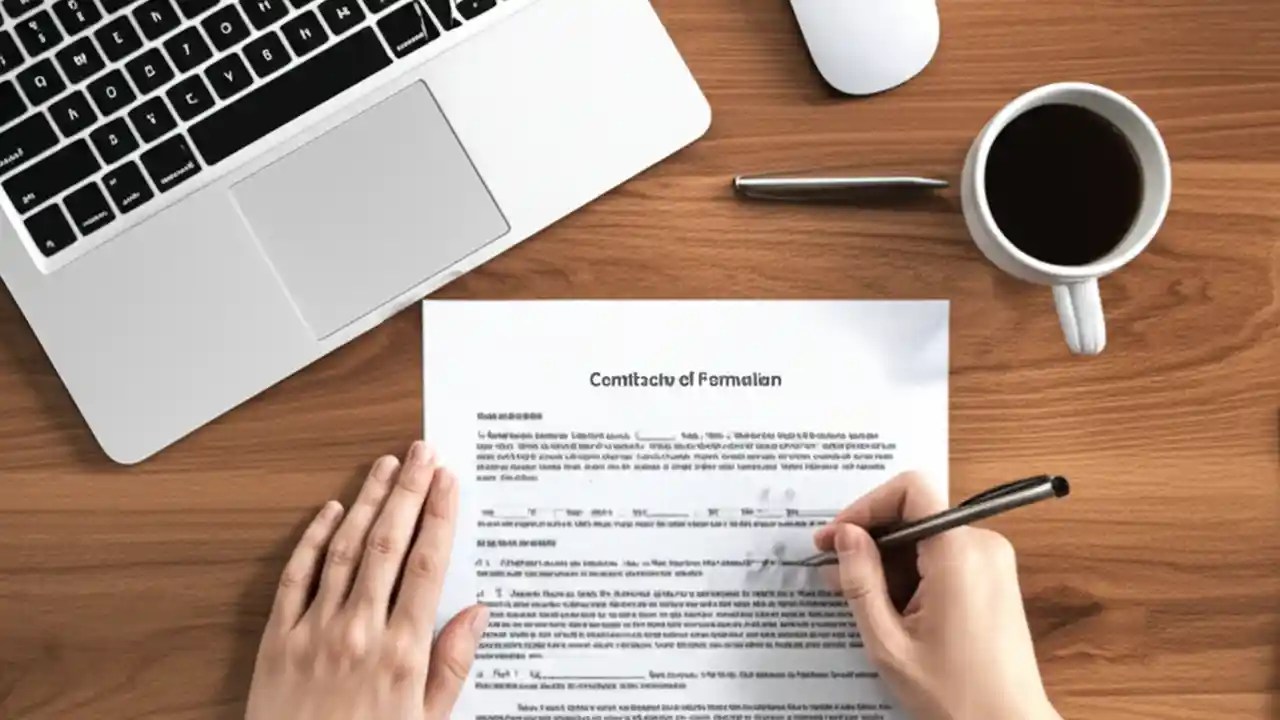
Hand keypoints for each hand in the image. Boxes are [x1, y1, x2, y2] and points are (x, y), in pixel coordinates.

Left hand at [246, 442, 486, 719]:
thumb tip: (477, 615)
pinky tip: (331, 511)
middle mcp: (359, 632)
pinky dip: (313, 540)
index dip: (439, 515)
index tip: (448, 481)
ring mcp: (316, 631)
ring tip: (384, 467)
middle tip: (421, 453)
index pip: (427, 565)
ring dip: (367, 501)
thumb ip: (451, 666)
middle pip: (389, 544)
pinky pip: (296, 577)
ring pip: (344, 549)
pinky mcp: (279, 640)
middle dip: (408, 491)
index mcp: (403, 653)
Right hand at [813, 472, 1060, 719]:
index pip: (911, 490)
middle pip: (914, 514)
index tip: (836, 537)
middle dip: (869, 540)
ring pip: (924, 538)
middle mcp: (982, 546)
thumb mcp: (889, 642)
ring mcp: (992, 561)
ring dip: (887, 561)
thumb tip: (844, 536)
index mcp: (959, 554)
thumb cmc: (956, 696)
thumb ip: (861, 582)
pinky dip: (910, 574)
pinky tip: (887, 607)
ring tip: (855, 597)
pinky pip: (942, 557)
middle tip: (831, 571)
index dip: (866, 506)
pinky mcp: (993, 578)